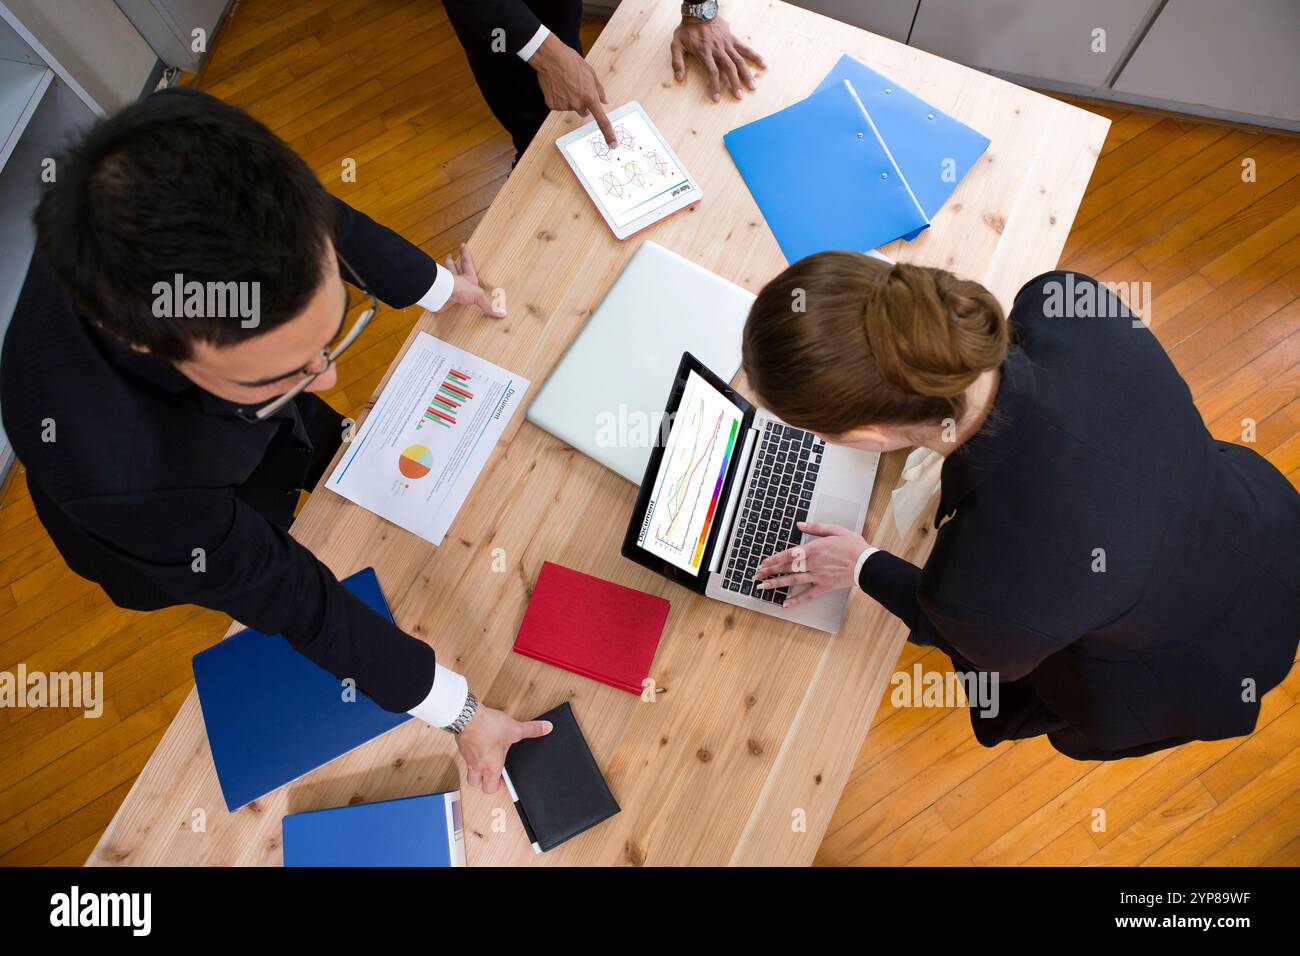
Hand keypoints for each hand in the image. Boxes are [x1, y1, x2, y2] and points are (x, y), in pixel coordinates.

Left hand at [443, 243, 504, 317]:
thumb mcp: (477, 296)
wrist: (442, 294)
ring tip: (441, 271)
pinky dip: (440, 295)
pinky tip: (439, 297)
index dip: (465, 254)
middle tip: (449, 255)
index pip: (467, 263)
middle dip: (451, 262)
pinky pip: (441, 295)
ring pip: (445, 278)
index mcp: (466, 278)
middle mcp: (456, 281)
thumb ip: (488, 305)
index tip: (463, 244)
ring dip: (444, 274)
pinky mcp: (441, 297)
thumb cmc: (459, 288)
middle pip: (452, 268)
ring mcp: (447, 288)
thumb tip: (502, 313)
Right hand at [454, 703, 552, 794]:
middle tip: (493, 773)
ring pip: (469, 771)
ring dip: (477, 769)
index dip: (498, 787)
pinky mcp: (462, 747)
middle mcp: (477, 766)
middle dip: (484, 781)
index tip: (505, 780)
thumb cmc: (487, 727)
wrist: (467, 716)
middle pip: (476, 784)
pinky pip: (466, 757)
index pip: (490, 789)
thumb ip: (532, 730)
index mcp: (491, 767)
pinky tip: (481, 744)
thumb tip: (545, 728)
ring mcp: (467, 757)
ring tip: (487, 760)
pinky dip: (473, 754)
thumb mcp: (515, 729)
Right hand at [530, 32, 614, 145]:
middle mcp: (577, 104)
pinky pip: (558, 105)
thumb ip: (598, 89)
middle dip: (581, 103)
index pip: (602, 120)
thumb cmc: (571, 62)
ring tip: (564, 83)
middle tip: (576, 88)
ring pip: (570, 107)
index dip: (608, 133)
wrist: (550, 58)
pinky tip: (556, 86)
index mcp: (590, 97)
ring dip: (569, 98)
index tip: (612, 144)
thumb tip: (604, 101)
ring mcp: (564, 106)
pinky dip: (558, 98)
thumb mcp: (590, 73)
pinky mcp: (553, 105)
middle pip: (583, 111)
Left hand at [671, 16, 763, 101]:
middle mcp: (718, 49)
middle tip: (740, 96)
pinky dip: (754, 56)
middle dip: (735, 83)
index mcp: (704, 52)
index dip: (715, 86)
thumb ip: (677, 62)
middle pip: (729, 68)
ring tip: (753, 86)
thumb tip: (679, 78)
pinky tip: (763, 64)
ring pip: (739, 60)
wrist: (699, 12)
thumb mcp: (676, 45)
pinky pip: (745, 48)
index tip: (717, 98)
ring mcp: (727, 44)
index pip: (712, 72)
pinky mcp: (732, 39)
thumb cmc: (687, 30)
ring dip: (746, 74)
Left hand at [754, 522, 870, 607]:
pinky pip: (807, 594)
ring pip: (793, 580)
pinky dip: (796, 600)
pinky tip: (786, 604)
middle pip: (787, 568)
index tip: (764, 562)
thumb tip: (801, 525)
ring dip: (777, 584)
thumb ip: (816, 528)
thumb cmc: (853, 546)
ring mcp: (817, 576)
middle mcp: (812, 563)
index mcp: (814, 549)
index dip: (774, 559)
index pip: (789, 554)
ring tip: (764, 587)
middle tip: (757, 575)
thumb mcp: (835, 530)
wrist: (866, 563)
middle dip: (770, 571)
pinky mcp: (824, 586)